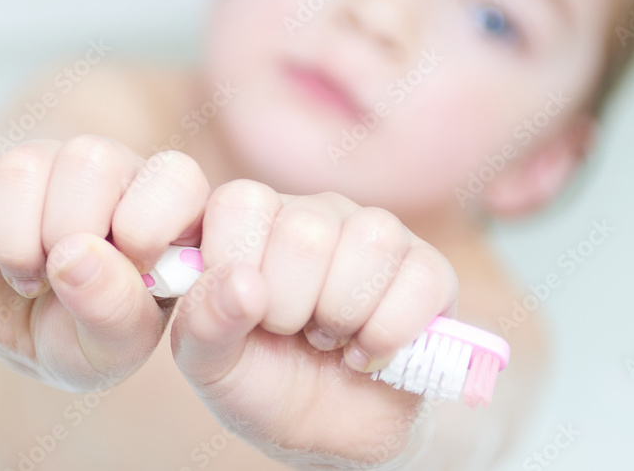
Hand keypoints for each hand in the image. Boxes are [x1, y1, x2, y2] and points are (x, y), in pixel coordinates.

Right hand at [0, 135, 208, 391]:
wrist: (24, 337)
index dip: (145, 226)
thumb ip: (112, 309)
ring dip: (13, 242)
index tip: (128, 270)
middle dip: (63, 234)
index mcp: (171, 210)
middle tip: (59, 281)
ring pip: (22, 166)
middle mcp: (116, 172)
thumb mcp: (112, 350)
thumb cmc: (89, 338)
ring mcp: (53, 162)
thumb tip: (77, 253)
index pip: (176, 178)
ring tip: (26, 277)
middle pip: (89, 159)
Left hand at [169, 180, 457, 467]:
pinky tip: (369, 351)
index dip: (237, 264)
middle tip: (292, 332)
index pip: (242, 202)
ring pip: (372, 240)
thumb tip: (240, 283)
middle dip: (292, 306)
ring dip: (345, 315)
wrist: (328, 432)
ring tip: (332, 338)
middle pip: (307, 230)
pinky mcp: (428, 268)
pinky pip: (422, 277)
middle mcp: (315, 214)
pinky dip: (390, 332)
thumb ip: (205, 320)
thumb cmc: (263, 381)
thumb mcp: (211, 363)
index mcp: (255, 221)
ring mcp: (375, 234)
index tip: (242, 310)